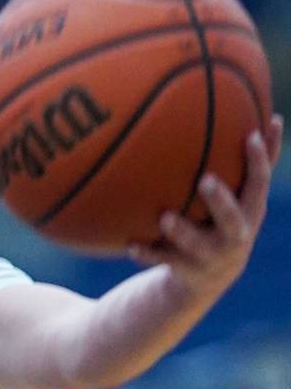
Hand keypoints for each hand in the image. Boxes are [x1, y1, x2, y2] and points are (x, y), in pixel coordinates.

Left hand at [129, 115, 281, 295]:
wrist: (206, 279)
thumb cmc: (220, 222)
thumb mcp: (236, 197)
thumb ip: (240, 162)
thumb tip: (255, 108)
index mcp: (250, 213)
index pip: (258, 184)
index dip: (258, 160)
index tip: (249, 135)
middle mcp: (235, 237)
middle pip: (234, 219)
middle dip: (221, 201)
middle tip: (205, 180)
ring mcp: (210, 257)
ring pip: (197, 246)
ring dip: (182, 231)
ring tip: (165, 217)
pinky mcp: (185, 271)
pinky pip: (163, 262)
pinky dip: (147, 253)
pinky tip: (130, 244)